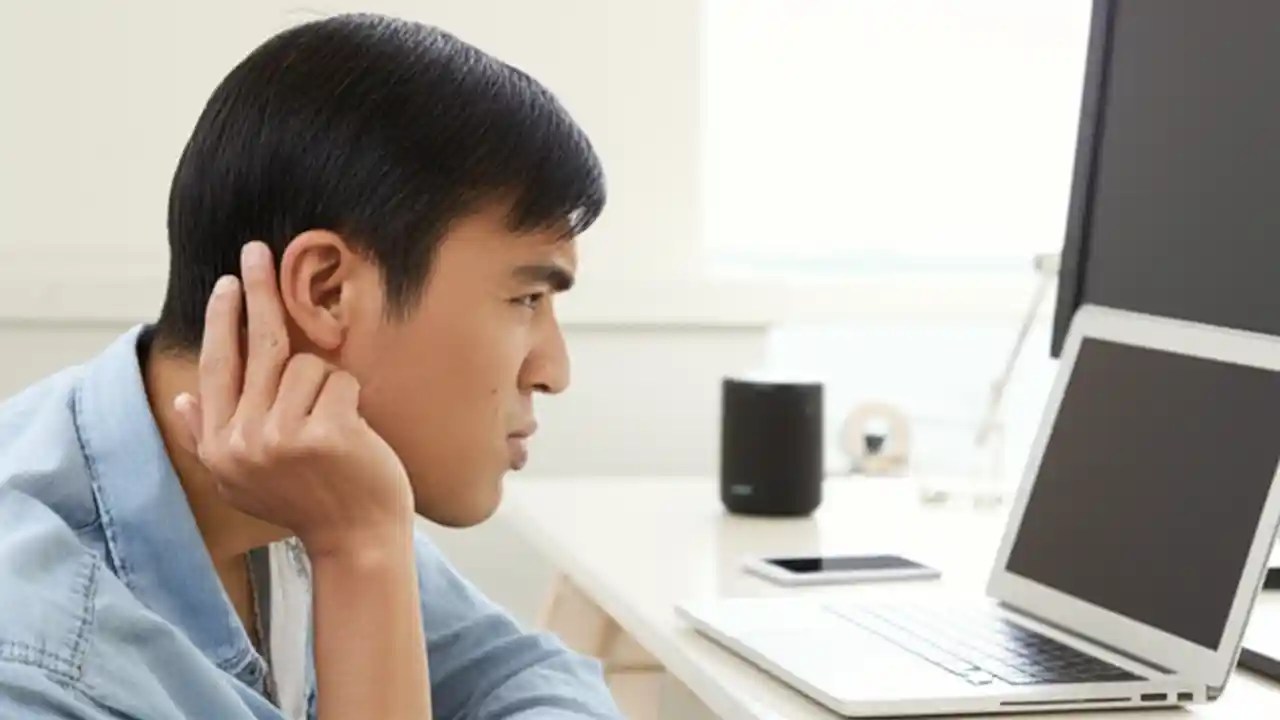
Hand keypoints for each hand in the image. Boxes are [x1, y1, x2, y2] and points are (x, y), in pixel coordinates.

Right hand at [173, 241, 413, 557]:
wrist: (358, 541)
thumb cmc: (309, 504)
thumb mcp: (243, 482)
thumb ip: (209, 439)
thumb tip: (178, 397)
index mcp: (220, 448)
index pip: (216, 367)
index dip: (220, 320)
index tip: (226, 283)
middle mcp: (243, 442)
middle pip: (253, 347)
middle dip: (255, 291)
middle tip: (257, 250)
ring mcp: (282, 439)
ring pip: (307, 366)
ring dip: (329, 386)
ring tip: (338, 426)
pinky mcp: (324, 435)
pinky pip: (340, 381)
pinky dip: (353, 398)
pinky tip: (355, 433)